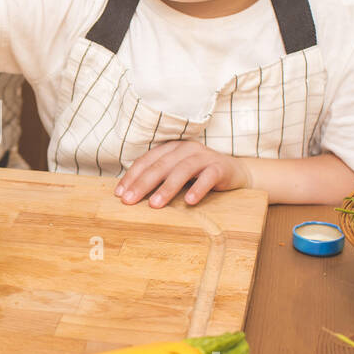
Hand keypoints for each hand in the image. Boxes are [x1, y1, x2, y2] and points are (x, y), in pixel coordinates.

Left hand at [115, 141, 250, 207]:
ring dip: (167, 188)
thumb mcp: (176, 174)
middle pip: (160, 165)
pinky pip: (208, 177)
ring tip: (155, 205)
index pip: (147, 161)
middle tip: (129, 200)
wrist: (234, 171)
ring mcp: (203, 156)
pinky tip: (189, 202)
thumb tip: (129, 195)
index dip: (132, 176)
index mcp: (171, 149)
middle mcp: (185, 149)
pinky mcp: (220, 167)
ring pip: (182, 170)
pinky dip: (198, 188)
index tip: (119, 194)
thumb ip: (158, 178)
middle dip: (143, 184)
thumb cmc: (198, 175)